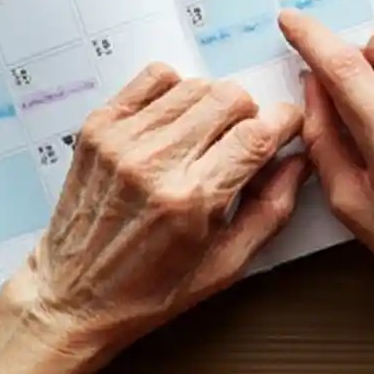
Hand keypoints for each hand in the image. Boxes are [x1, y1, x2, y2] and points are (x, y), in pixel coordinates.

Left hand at [18, 63, 308, 355]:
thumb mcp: (226, 266)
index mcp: (191, 201)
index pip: (257, 134)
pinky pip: (155, 77)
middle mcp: (155, 163)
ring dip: (213, 105)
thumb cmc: (151, 291)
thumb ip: (272, 210)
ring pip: (196, 85)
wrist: (74, 296)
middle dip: (250, 115)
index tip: (287, 128)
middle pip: (230, 98)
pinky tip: (175, 123)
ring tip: (204, 139)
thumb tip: (300, 160)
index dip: (285, 123)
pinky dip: (176, 90)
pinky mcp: (98, 127)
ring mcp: (122, 140)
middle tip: (241, 144)